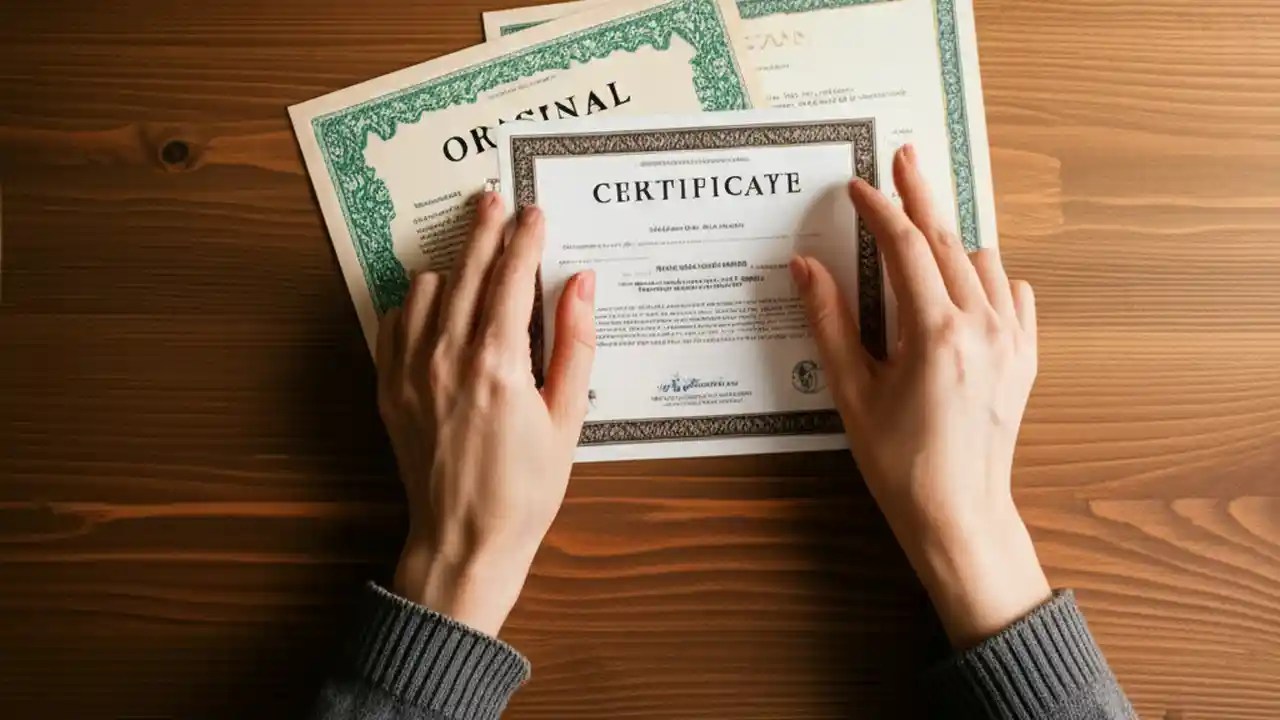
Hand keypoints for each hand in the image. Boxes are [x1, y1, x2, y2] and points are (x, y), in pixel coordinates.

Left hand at [376, 193, 595, 635]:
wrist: (464, 541)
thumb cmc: (526, 489)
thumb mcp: (568, 419)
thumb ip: (575, 344)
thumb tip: (581, 283)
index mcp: (499, 365)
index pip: (513, 278)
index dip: (526, 239)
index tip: (535, 212)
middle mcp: (448, 358)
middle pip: (467, 271)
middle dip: (484, 230)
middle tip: (494, 198)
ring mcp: (411, 372)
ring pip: (426, 289)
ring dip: (452, 267)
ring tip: (472, 259)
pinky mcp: (389, 389)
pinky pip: (396, 322)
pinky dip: (416, 303)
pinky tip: (436, 304)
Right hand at [791, 145, 1049, 647]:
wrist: (959, 515)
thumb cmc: (900, 463)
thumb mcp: (851, 394)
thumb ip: (829, 323)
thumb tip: (805, 266)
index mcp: (937, 333)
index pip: (906, 247)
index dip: (879, 209)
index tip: (858, 184)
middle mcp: (984, 326)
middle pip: (949, 240)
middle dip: (921, 196)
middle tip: (904, 155)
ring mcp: (1013, 341)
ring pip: (984, 261)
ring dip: (951, 237)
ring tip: (923, 222)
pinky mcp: (1026, 357)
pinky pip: (1013, 293)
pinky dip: (988, 275)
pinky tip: (967, 280)